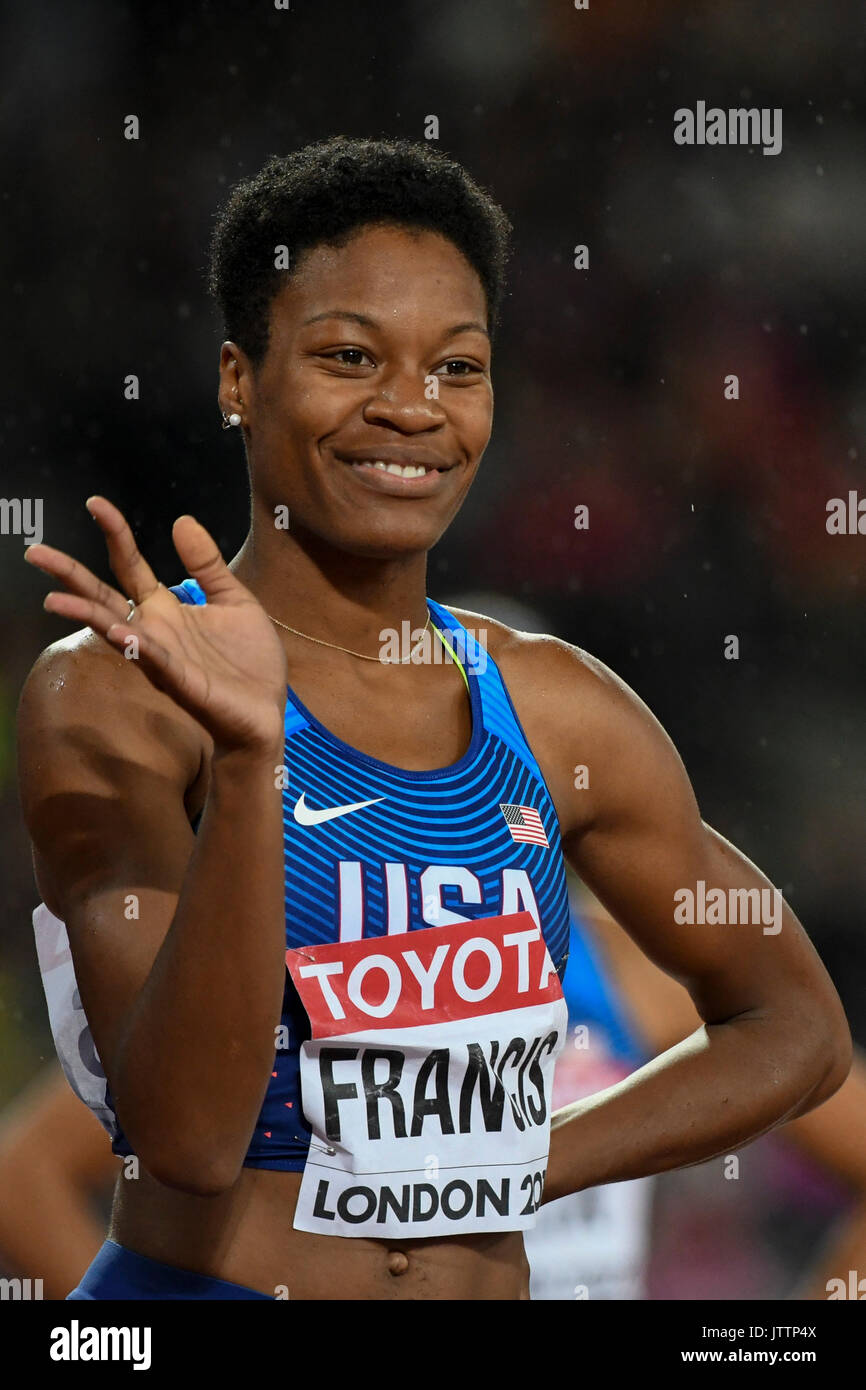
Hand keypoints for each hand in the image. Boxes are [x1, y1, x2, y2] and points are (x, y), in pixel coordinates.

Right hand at [24, 496, 287, 754]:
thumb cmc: (248, 660)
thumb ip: (207, 564)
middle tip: (36, 552)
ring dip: (87, 615)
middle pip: (103, 598)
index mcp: (166, 608)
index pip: (130, 565)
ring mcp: (163, 657)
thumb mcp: (234, 599)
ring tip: (55, 599)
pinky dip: (134, 646)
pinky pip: (153, 660)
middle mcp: (154, 630)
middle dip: (70, 576)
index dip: (115, 534)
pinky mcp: (182, 682)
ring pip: (116, 632)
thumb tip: (181, 519)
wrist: (267, 712)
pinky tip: (116, 631)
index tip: (96, 503)